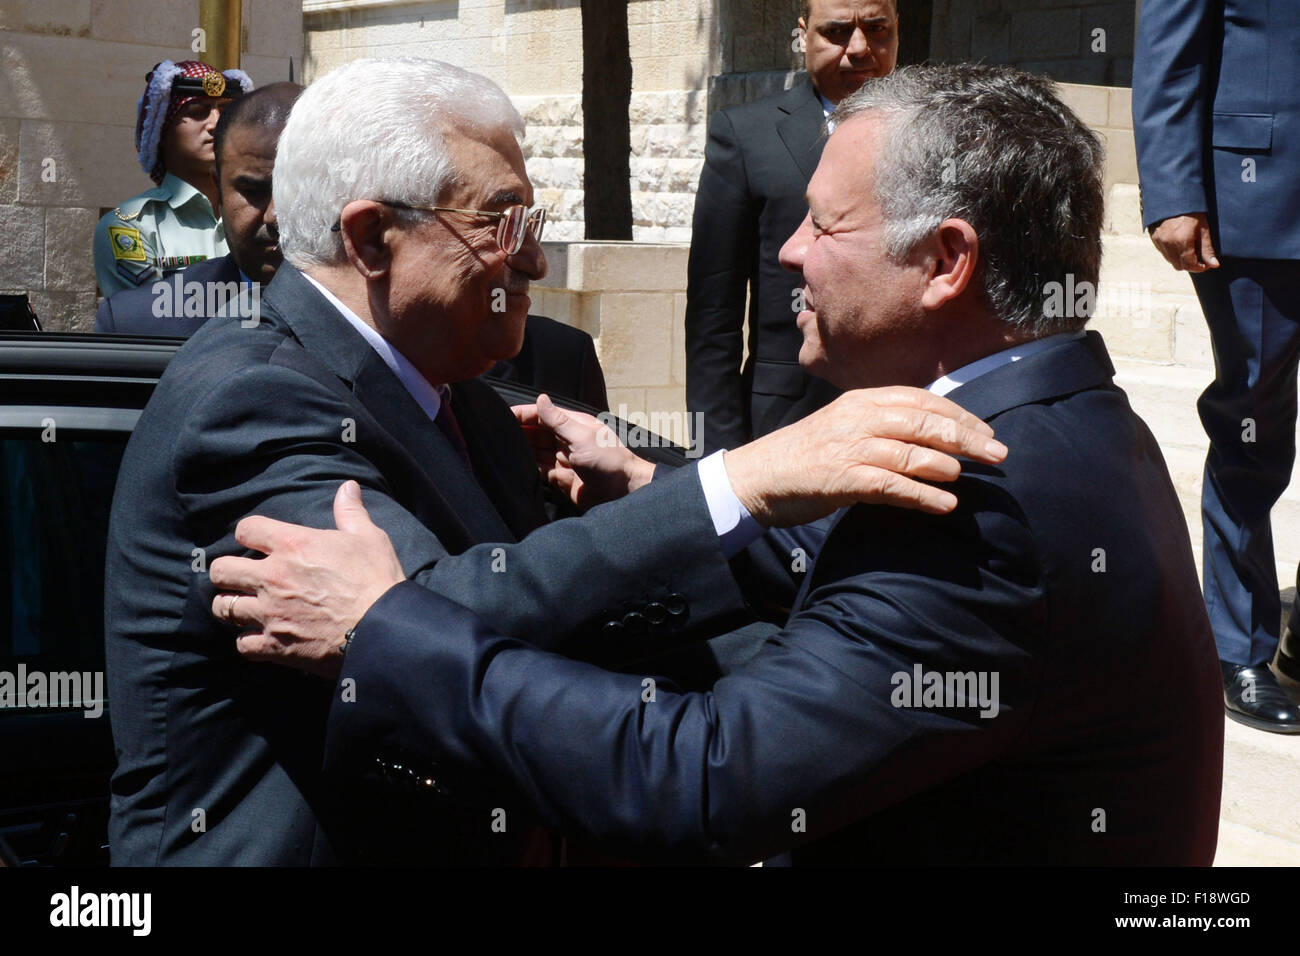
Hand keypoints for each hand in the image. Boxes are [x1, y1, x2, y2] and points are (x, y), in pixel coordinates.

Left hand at [209, 480, 404, 677]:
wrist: (384, 628)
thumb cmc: (377, 580)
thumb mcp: (369, 537)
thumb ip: (350, 511)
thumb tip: (348, 486)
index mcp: (293, 545)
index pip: (246, 529)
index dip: (251, 533)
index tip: (259, 542)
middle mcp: (272, 577)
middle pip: (221, 570)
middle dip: (228, 571)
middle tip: (244, 576)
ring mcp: (270, 613)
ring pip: (223, 608)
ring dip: (232, 606)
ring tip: (245, 606)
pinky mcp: (274, 645)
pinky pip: (242, 644)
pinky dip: (248, 641)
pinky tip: (261, 636)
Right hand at [512, 393, 654, 509]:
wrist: (624, 493)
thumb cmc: (609, 462)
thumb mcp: (582, 437)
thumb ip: (558, 421)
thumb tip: (540, 399)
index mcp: (573, 425)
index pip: (542, 415)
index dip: (522, 414)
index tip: (501, 415)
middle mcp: (566, 440)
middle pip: (536, 433)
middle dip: (518, 431)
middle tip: (494, 433)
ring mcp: (563, 460)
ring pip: (536, 451)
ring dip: (521, 450)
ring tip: (500, 450)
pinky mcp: (561, 479)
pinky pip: (540, 471)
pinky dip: (528, 469)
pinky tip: (515, 468)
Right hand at [722, 385, 1007, 526]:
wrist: (759, 476)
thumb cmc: (808, 455)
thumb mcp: (846, 427)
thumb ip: (884, 425)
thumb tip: (934, 435)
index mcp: (863, 401)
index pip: (922, 400)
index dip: (959, 415)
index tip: (988, 431)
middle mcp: (859, 418)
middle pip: (923, 422)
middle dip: (966, 438)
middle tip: (998, 454)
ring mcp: (851, 448)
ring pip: (910, 452)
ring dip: (945, 465)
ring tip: (968, 476)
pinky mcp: (843, 479)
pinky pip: (892, 486)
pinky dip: (922, 496)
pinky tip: (945, 505)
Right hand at [1149, 213, 1218, 271]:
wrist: (1173, 196)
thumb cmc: (1192, 210)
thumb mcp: (1203, 228)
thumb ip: (1207, 248)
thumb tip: (1214, 264)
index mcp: (1182, 241)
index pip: (1189, 264)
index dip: (1199, 268)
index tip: (1207, 265)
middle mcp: (1168, 244)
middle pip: (1179, 266)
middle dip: (1190, 265)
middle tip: (1200, 258)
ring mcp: (1159, 242)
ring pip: (1170, 260)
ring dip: (1181, 260)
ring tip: (1190, 250)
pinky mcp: (1154, 239)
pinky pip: (1164, 253)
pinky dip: (1172, 253)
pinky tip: (1180, 244)